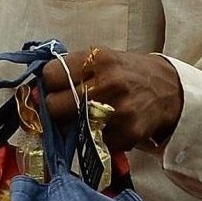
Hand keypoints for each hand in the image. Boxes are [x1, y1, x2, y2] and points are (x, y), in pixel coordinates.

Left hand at [38, 47, 183, 151]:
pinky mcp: (127, 135)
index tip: (55, 86)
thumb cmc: (125, 71)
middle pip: (55, 106)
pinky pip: (91, 141)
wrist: (167, 89)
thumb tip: (34, 92)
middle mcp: (109, 84)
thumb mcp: (99, 59)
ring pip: (70, 128)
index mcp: (98, 59)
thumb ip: (68, 70)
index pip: (52, 76)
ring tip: (83, 116)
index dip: (49, 83)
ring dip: (71, 126)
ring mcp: (119, 111)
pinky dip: (92, 137)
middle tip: (64, 106)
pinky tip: (103, 126)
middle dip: (54, 108)